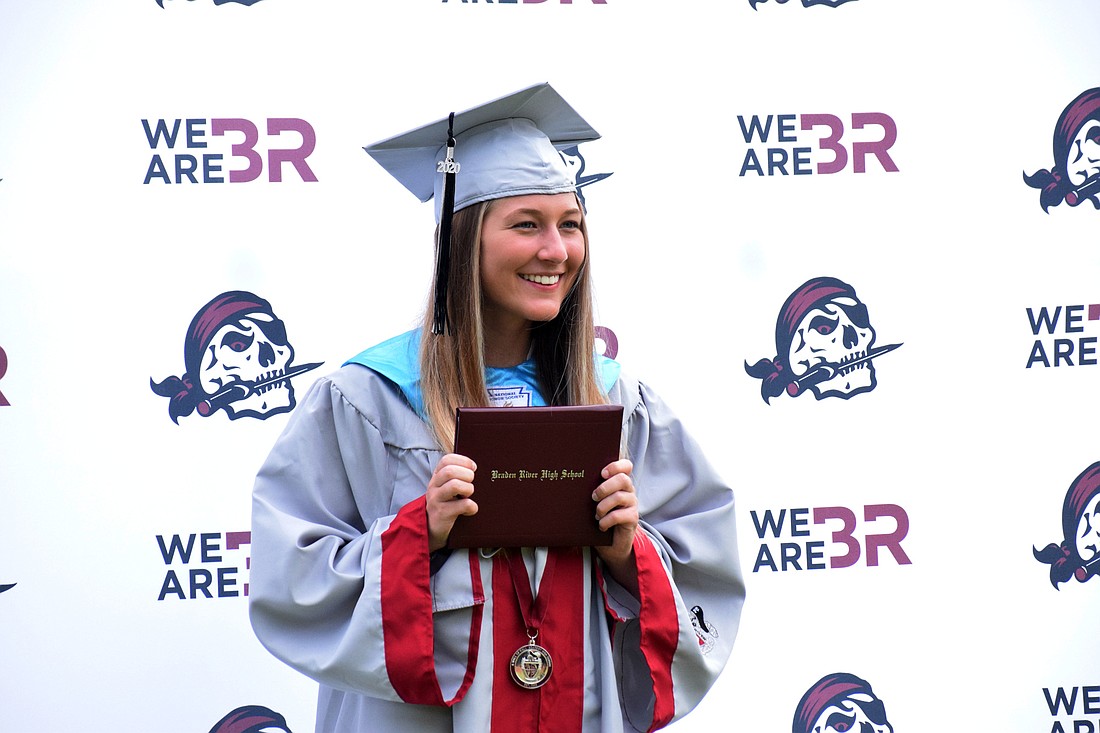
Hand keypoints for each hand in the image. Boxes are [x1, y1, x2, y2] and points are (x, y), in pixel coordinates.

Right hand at [426, 454, 477, 551]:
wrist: (432, 528)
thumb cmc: (445, 504)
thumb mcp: (446, 488)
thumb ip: (456, 476)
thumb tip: (475, 468)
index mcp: (436, 477)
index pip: (446, 460)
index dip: (463, 461)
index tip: (473, 468)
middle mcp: (434, 486)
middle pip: (450, 471)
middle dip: (467, 475)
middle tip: (471, 482)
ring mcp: (436, 500)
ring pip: (454, 485)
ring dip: (468, 489)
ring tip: (469, 495)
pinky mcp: (442, 513)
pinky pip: (462, 505)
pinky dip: (472, 507)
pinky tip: (470, 510)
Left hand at [593, 459, 638, 595]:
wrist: (610, 544)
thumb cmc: (599, 518)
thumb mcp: (595, 502)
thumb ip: (591, 490)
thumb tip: (570, 479)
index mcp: (619, 483)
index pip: (626, 466)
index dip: (616, 466)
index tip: (602, 473)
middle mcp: (628, 491)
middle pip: (622, 479)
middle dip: (604, 487)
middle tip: (593, 497)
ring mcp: (632, 504)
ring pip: (619, 496)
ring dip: (602, 506)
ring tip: (596, 514)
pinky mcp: (632, 518)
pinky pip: (618, 515)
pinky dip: (605, 521)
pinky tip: (600, 525)